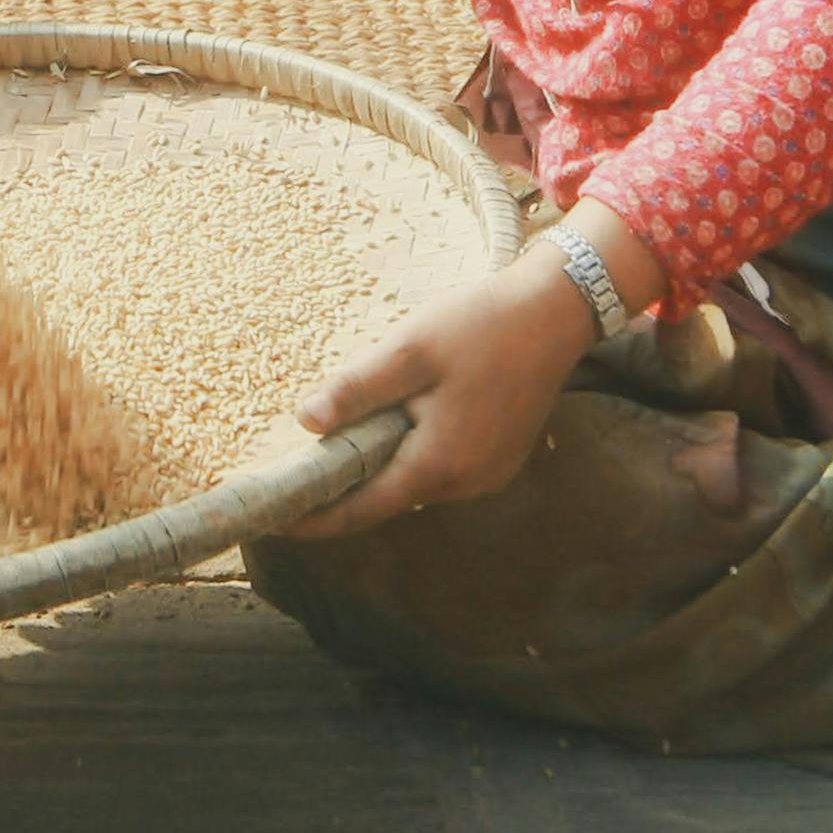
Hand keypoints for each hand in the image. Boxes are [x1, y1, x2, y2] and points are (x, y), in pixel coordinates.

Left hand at [278, 203, 666, 538]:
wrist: (555, 312)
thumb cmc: (483, 325)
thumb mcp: (409, 349)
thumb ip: (357, 389)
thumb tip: (307, 421)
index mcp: (438, 464)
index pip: (362, 509)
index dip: (316, 519)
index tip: (277, 521)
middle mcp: (466, 483)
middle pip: (388, 497)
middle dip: (346, 487)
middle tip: (301, 467)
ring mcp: (488, 474)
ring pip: (416, 481)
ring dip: (382, 465)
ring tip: (348, 436)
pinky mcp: (500, 458)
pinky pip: (442, 468)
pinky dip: (413, 454)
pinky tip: (402, 420)